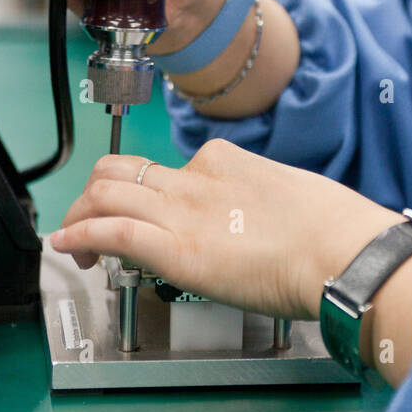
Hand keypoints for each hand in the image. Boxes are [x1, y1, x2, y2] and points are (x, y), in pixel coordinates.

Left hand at [50, 139, 402, 319]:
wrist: (341, 250)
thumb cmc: (332, 232)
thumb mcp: (289, 194)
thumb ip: (258, 200)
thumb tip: (255, 222)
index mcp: (225, 161)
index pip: (165, 168)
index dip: (143, 191)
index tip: (143, 213)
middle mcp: (196, 179)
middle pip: (120, 169)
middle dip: (94, 193)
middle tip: (88, 221)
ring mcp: (183, 211)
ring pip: (105, 193)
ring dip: (79, 215)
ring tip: (73, 240)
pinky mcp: (176, 248)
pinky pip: (112, 230)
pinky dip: (80, 234)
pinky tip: (69, 247)